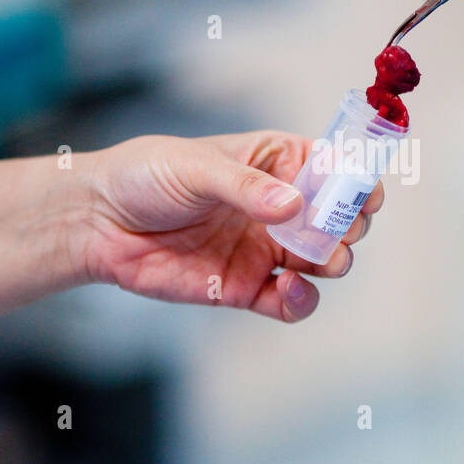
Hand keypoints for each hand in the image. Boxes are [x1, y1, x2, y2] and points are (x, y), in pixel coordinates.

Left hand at [76, 131, 382, 321]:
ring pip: (324, 260)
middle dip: (351, 224)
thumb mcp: (196, 168)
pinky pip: (291, 301)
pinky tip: (292, 289)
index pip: (334, 169)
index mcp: (275, 162)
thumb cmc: (144, 176)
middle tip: (342, 228)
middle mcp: (279, 206)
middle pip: (339, 218)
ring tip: (325, 258)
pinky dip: (302, 300)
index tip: (366, 193)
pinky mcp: (247, 287)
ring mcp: (265, 249)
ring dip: (335, 260)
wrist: (97, 222)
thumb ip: (246, 188)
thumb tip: (293, 207)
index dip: (357, 181)